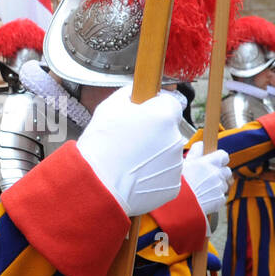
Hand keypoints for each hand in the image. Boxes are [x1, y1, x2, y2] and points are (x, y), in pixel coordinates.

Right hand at [77, 82, 184, 215]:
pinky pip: (165, 174)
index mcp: (164, 115)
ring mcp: (176, 164)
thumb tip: (138, 90)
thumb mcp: (110, 106)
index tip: (143, 115)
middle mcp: (176, 139)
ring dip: (154, 155)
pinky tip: (134, 176)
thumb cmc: (101, 144)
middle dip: (154, 133)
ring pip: (167, 154)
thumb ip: (130, 93)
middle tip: (131, 141)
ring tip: (129, 161)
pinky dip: (153, 175)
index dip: (155, 108)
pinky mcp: (173, 185)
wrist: (98, 184)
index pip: (171, 103)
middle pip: (169, 130)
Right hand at [182, 142, 231, 213]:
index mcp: (210, 163)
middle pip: (227, 171)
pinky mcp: (219, 200)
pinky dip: (214, 197)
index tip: (214, 161)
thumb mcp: (184, 162)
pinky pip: (221, 197)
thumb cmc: (178, 183)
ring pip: (224, 184)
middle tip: (207, 176)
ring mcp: (220, 188)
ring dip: (216, 185)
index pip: (224, 155)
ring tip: (202, 188)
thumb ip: (196, 152)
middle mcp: (217, 174)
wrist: (178, 205)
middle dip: (220, 173)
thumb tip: (201, 145)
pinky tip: (203, 197)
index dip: (220, 158)